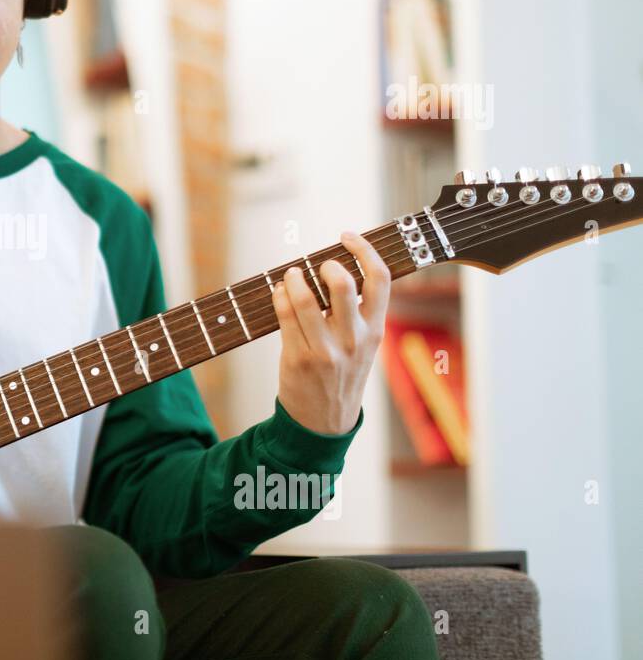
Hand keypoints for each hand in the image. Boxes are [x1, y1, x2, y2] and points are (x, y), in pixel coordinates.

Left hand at [271, 230, 390, 434]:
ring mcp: (326, 350)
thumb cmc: (342, 373)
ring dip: (293, 279)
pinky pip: (285, 316)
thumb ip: (357, 312)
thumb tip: (336, 266)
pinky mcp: (299, 358)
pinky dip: (279, 297)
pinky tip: (279, 293)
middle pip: (343, 284)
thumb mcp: (363, 344)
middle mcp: (354, 339)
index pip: (381, 279)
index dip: (365, 250)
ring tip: (291, 275)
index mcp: (375, 330)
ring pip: (305, 299)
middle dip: (326, 264)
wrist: (325, 422)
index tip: (348, 237)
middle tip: (317, 264)